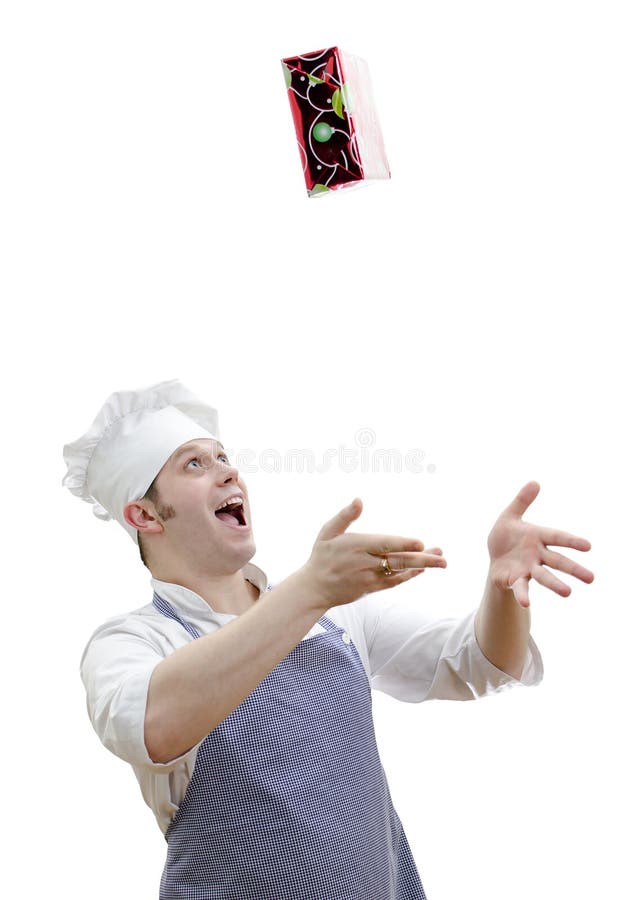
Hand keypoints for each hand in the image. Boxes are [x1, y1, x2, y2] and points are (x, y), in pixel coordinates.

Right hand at [299, 498, 446, 610]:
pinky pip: (395, 582)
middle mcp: (365, 563)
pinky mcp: (372, 588)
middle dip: (422, 559)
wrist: (314, 588)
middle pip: (398, 560)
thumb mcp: (327, 532)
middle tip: (442, 556)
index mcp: (356, 546)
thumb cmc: (322, 555)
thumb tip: (359, 499)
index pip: (384, 545)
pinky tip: (422, 569)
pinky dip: (409, 576)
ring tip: (441, 560)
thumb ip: (345, 516)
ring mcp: (370, 577)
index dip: (404, 544)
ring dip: (422, 566)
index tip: (421, 543)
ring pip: (400, 572)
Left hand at [487, 481, 593, 608]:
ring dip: (555, 584)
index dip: (571, 541)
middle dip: (573, 569)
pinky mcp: (515, 580)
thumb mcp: (509, 516)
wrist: (493, 558)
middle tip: (592, 578)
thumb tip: (535, 481)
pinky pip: (520, 588)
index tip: (588, 546)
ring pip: (544, 576)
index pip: (557, 538)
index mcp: (538, 537)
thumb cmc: (506, 536)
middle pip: (557, 561)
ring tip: (568, 593)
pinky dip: (523, 595)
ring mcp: (527, 569)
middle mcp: (537, 555)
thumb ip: (522, 501)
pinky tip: (526, 604)